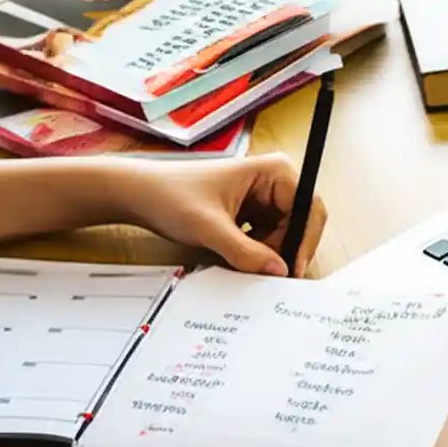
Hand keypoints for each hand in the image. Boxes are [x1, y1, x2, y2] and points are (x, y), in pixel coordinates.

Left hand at [124, 153, 325, 276]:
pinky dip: (256, 254)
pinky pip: (267, 239)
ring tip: (243, 266)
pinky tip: (237, 259)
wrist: (138, 194)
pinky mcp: (251, 213)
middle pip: (300, 225)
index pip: (309, 208)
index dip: (305, 241)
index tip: (291, 270)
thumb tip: (279, 272)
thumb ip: (246, 252)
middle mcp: (274, 181)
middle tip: (265, 275)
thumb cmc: (171, 196)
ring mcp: (263, 198)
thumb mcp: (210, 229)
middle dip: (284, 251)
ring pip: (284, 236)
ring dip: (268, 255)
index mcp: (274, 171)